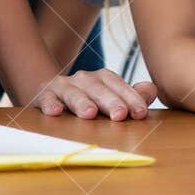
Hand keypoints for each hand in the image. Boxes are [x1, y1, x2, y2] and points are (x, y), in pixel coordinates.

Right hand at [33, 70, 157, 119]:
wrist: (51, 94)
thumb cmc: (88, 100)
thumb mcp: (110, 98)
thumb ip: (132, 96)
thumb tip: (150, 89)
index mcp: (102, 79)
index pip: (118, 86)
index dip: (130, 98)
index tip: (140, 113)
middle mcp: (83, 79)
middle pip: (98, 88)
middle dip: (110, 101)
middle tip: (120, 115)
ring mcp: (63, 86)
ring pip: (73, 92)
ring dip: (81, 102)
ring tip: (89, 113)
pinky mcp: (44, 95)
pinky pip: (47, 98)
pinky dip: (50, 103)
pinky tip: (55, 112)